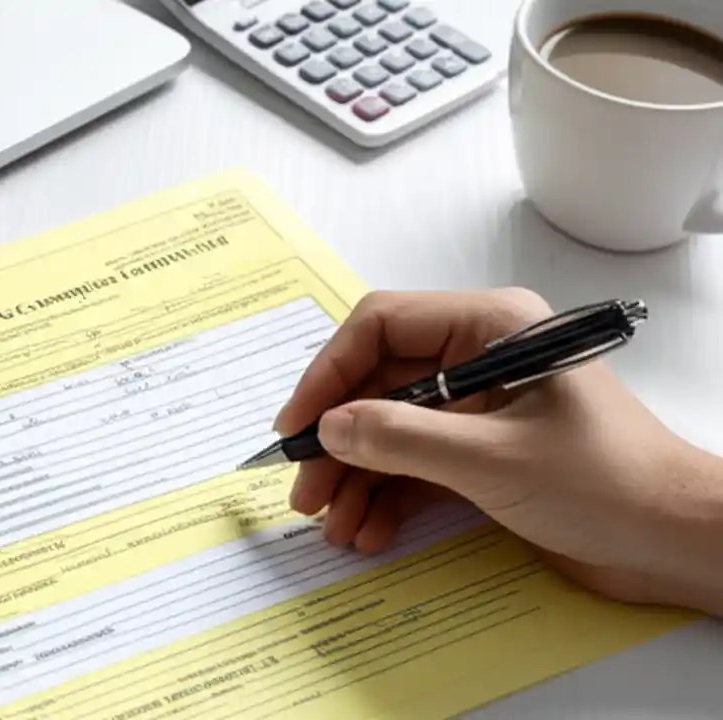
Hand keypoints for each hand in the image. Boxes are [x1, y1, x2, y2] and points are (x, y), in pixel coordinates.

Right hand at [275, 288, 722, 616]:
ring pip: (390, 429)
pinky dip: (388, 496)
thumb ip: (403, 438)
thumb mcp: (493, 460)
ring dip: (357, 476)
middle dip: (337, 440)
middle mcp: (480, 357)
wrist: (675, 542)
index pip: (382, 326)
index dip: (329, 372)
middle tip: (304, 490)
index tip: (297, 425)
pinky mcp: (483, 452)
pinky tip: (368, 530)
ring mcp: (480, 406)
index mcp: (490, 327)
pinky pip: (416, 464)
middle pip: (378, 384)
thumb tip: (329, 428)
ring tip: (333, 524)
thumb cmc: (607, 484)